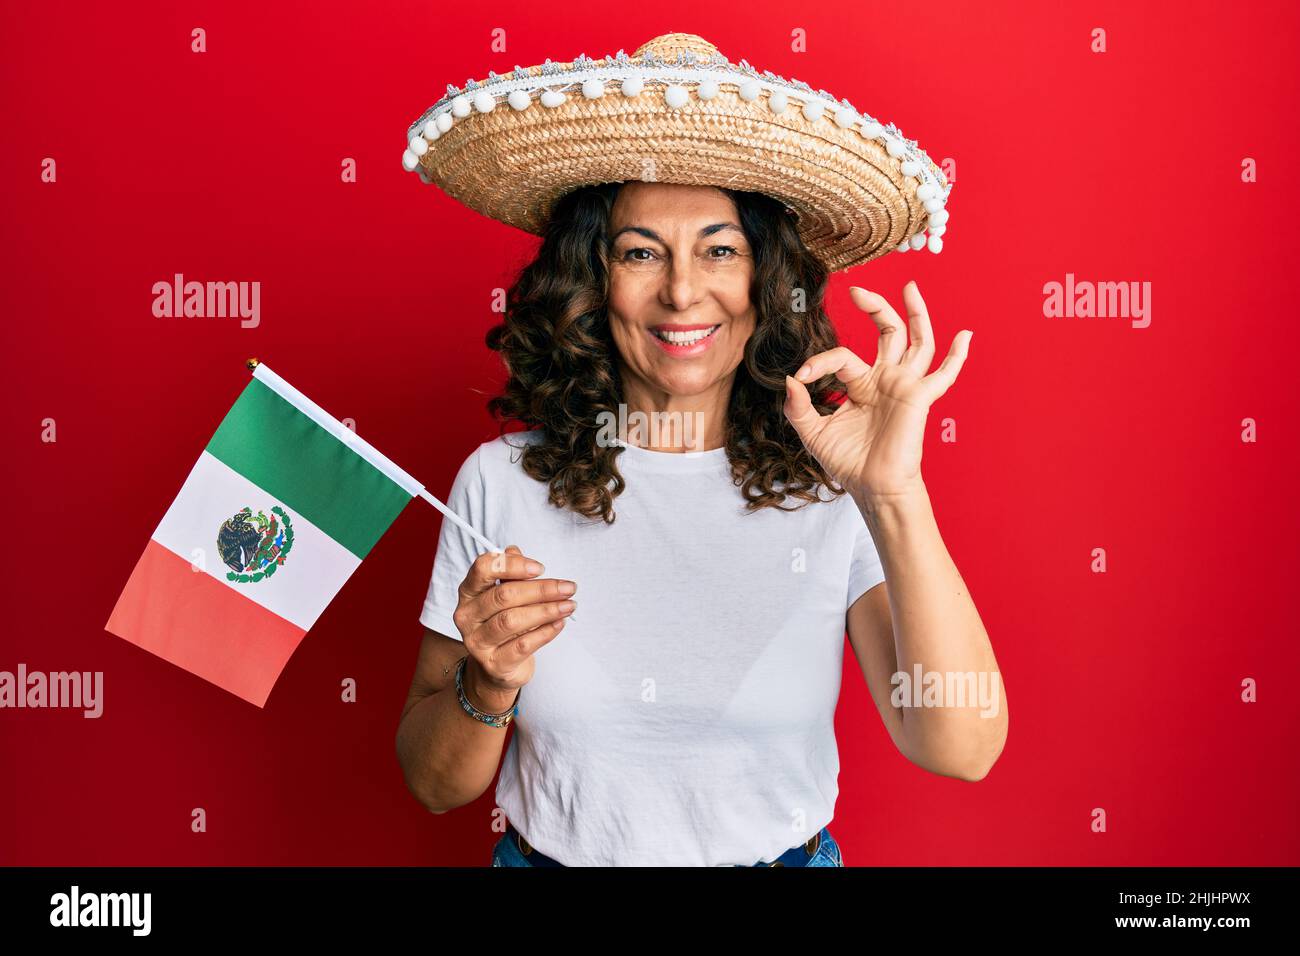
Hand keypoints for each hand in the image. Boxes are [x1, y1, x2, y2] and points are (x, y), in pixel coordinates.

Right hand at [452, 545, 576, 707]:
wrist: (496, 667)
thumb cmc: (504, 623)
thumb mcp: (506, 596)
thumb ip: (510, 573)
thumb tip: (514, 550)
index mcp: (469, 592)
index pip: (483, 569)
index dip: (513, 565)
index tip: (540, 568)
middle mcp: (468, 615)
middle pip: (504, 595)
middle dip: (541, 589)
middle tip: (568, 588)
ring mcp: (478, 642)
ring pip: (512, 620)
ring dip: (546, 610)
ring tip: (569, 605)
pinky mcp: (494, 663)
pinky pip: (523, 645)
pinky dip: (545, 632)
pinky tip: (559, 624)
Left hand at [782, 280, 971, 498]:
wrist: (872, 488)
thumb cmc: (848, 463)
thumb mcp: (814, 432)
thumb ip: (798, 407)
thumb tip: (791, 380)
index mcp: (862, 385)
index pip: (842, 356)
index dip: (820, 362)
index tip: (802, 377)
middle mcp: (886, 379)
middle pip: (888, 332)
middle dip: (875, 307)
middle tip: (857, 289)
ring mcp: (905, 386)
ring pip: (918, 341)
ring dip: (915, 313)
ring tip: (908, 286)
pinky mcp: (919, 397)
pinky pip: (944, 374)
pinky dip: (957, 356)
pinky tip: (965, 336)